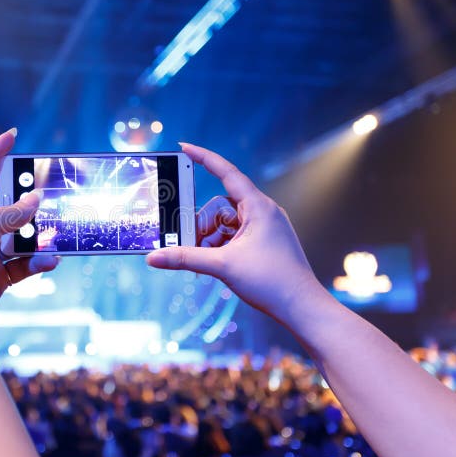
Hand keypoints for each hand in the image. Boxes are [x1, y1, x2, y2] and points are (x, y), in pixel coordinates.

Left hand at [0, 128, 58, 327]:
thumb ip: (14, 211)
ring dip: (35, 238)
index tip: (12, 135)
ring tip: (55, 234)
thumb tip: (35, 200)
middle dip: (24, 206)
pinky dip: (35, 262)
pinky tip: (50, 260)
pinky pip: (19, 264)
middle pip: (1, 209)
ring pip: (14, 239)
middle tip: (46, 195)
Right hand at [146, 142, 327, 321]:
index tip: (184, 148)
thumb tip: (154, 257)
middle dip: (204, 225)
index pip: (227, 172)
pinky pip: (235, 235)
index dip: (204, 158)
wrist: (302, 308)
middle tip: (192, 243)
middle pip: (220, 206)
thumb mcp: (222, 266)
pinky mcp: (265, 242)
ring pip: (227, 223)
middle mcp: (263, 212)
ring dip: (213, 239)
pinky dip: (222, 246)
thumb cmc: (272, 282)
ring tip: (210, 260)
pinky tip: (218, 263)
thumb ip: (185, 258)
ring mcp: (265, 227)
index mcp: (258, 207)